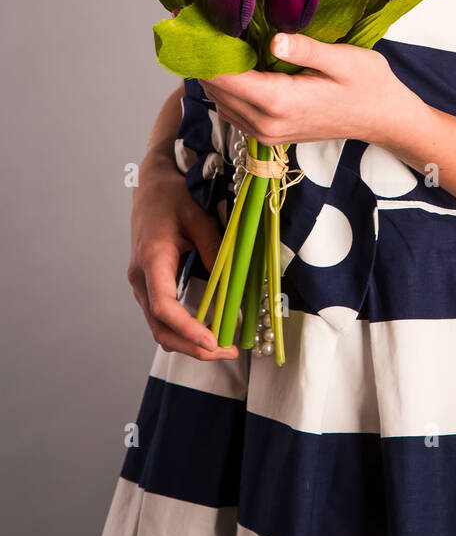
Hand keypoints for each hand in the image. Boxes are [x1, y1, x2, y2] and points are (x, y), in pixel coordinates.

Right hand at [127, 154, 238, 360]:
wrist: (151, 184)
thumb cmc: (174, 195)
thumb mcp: (199, 217)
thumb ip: (215, 250)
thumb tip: (234, 285)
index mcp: (152, 259)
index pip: (164, 307)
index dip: (188, 329)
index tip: (214, 341)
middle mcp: (141, 278)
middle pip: (160, 328)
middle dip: (193, 347)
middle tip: (228, 351)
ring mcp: (142, 284)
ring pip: (160, 327)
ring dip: (188, 343)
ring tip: (223, 346)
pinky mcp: (149, 285)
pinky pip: (163, 317)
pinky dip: (183, 330)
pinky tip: (207, 332)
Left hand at [199, 32, 413, 147]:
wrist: (383, 118)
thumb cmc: (368, 85)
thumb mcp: (344, 60)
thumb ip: (307, 50)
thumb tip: (274, 39)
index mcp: (279, 102)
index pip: (223, 77)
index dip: (202, 48)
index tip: (189, 18)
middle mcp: (265, 123)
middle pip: (213, 89)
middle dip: (202, 56)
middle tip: (198, 19)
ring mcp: (265, 133)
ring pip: (219, 101)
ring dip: (211, 72)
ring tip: (212, 36)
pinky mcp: (268, 133)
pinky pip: (232, 110)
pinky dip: (225, 86)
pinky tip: (233, 61)